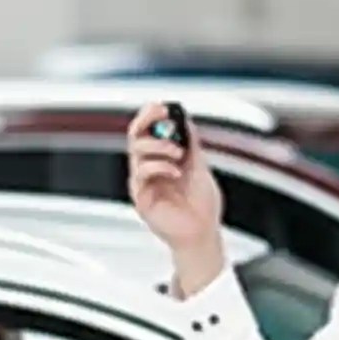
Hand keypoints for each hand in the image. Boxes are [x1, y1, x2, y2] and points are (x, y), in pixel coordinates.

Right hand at [127, 103, 224, 270]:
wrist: (203, 233)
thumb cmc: (202, 206)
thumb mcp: (200, 167)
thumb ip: (192, 145)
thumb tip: (186, 121)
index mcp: (162, 159)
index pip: (148, 131)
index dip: (151, 116)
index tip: (163, 106)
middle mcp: (150, 169)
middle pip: (135, 136)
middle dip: (147, 120)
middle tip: (162, 115)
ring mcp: (144, 183)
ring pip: (136, 151)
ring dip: (158, 145)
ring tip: (178, 153)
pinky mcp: (142, 198)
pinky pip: (141, 174)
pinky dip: (159, 167)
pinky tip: (175, 172)